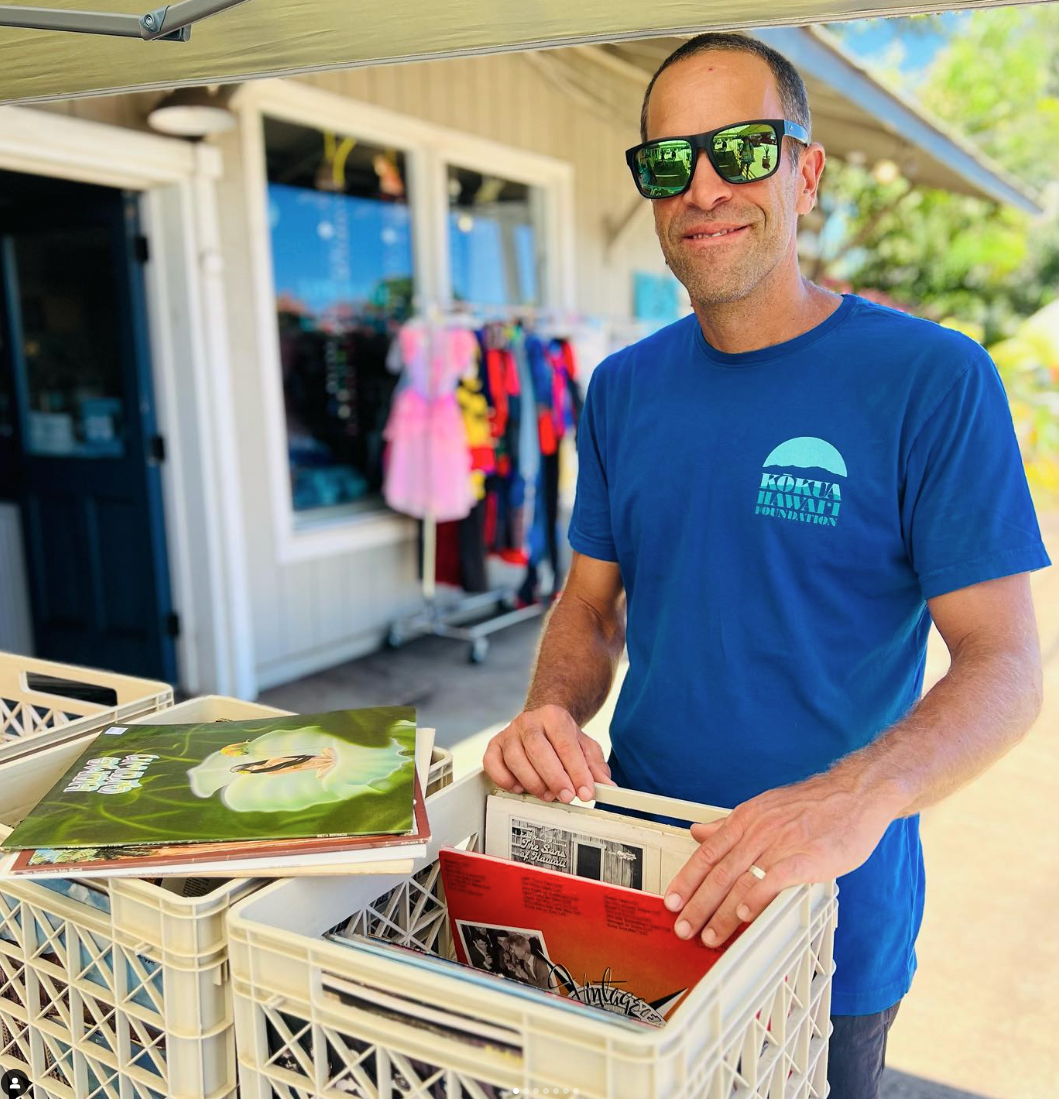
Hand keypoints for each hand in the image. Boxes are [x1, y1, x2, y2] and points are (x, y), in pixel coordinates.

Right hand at [483, 704, 614, 802]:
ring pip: (515, 758)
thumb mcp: (585, 747)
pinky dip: (504, 779)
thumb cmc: (562, 737)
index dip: (576, 771)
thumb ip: (596, 766)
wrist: (542, 721)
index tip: (585, 792)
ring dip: (532, 782)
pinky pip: (492, 763)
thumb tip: (607, 787)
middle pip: (538, 749)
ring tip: (547, 795)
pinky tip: (519, 788)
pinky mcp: (494, 745)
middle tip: (567, 797)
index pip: (566, 744)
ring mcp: (509, 733)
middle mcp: (529, 721)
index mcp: (554, 716)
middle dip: (554, 777)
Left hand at [663, 773, 896, 947]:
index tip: (672, 900)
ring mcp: (780, 845)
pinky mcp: (805, 859)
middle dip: (697, 903)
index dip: (687, 879)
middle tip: (683, 927)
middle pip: (718, 872)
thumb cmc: (814, 804)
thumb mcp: (764, 807)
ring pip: (740, 881)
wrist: (855, 793)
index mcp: (746, 820)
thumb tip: (698, 831)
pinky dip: (756, 900)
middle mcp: (757, 832)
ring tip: (708, 935)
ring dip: (720, 913)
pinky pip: (774, 882)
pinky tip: (744, 918)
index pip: (707, 853)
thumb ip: (729, 824)